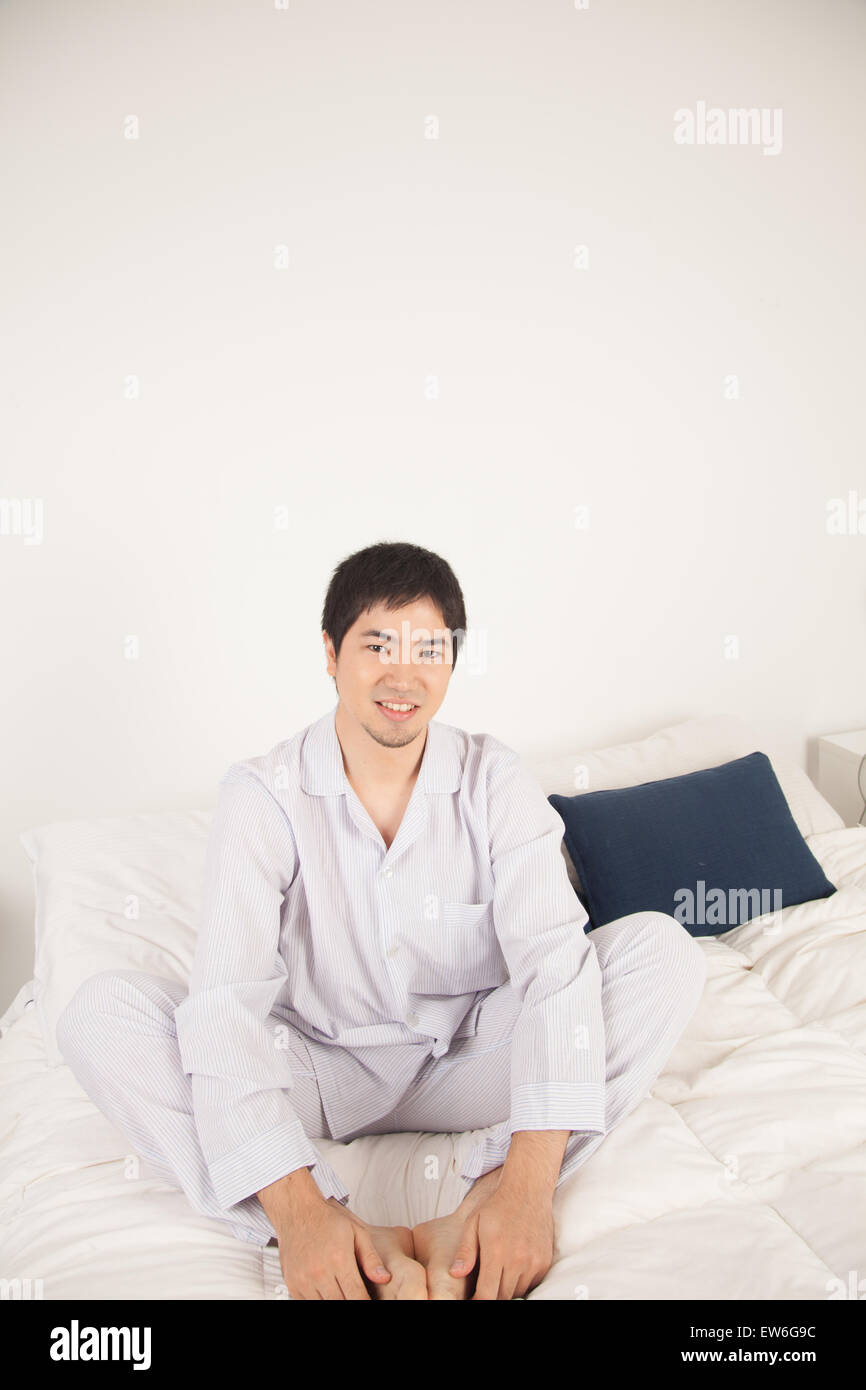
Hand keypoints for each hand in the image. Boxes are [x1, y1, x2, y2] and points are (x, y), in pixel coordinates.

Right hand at [275, 1195, 392, 1299]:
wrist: (298, 1211)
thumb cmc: (328, 1220)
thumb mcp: (357, 1232)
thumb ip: (371, 1257)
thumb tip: (385, 1278)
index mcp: (339, 1259)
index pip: (357, 1297)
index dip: (366, 1302)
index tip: (370, 1299)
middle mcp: (319, 1272)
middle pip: (341, 1304)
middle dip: (352, 1302)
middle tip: (357, 1294)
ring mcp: (303, 1280)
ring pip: (324, 1306)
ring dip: (336, 1301)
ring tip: (344, 1292)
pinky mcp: (292, 1284)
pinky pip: (308, 1304)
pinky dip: (319, 1300)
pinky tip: (328, 1292)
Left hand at [448, 1183, 554, 1299]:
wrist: (527, 1190)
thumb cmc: (497, 1206)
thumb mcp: (473, 1224)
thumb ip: (465, 1251)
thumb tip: (455, 1274)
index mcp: (496, 1251)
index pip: (487, 1295)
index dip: (478, 1302)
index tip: (472, 1299)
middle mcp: (517, 1260)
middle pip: (502, 1297)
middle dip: (491, 1295)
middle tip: (483, 1286)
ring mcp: (534, 1262)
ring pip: (517, 1291)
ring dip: (506, 1289)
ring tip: (497, 1275)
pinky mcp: (544, 1262)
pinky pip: (531, 1283)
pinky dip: (521, 1282)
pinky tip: (513, 1268)